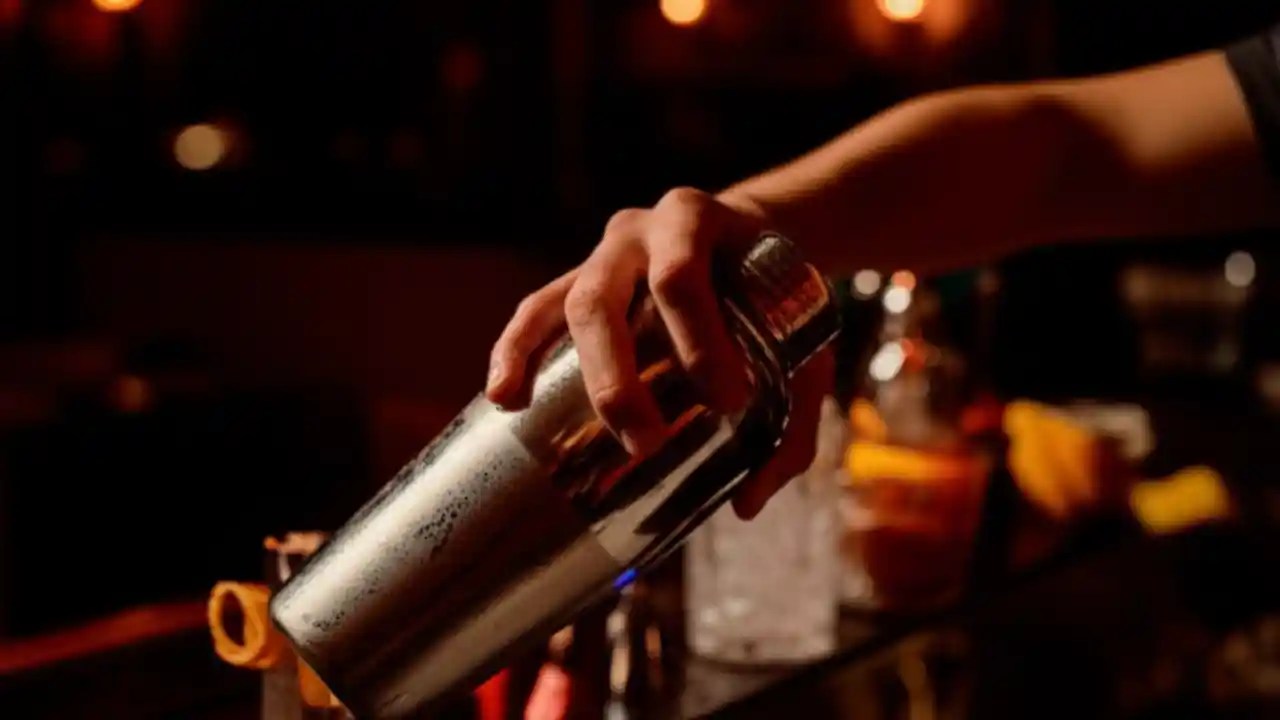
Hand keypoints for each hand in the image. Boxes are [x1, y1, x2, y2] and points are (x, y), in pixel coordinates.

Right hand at [484, 187, 831, 518]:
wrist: (745, 238)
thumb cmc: (773, 294)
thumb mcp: (804, 336)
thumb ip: (794, 417)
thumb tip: (747, 503)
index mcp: (694, 221)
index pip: (682, 278)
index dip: (697, 341)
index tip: (729, 402)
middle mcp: (637, 231)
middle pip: (607, 299)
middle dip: (621, 376)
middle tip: (648, 442)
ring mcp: (600, 256)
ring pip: (569, 308)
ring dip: (573, 376)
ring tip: (571, 442)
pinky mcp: (574, 284)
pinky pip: (534, 313)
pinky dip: (514, 352)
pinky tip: (503, 396)